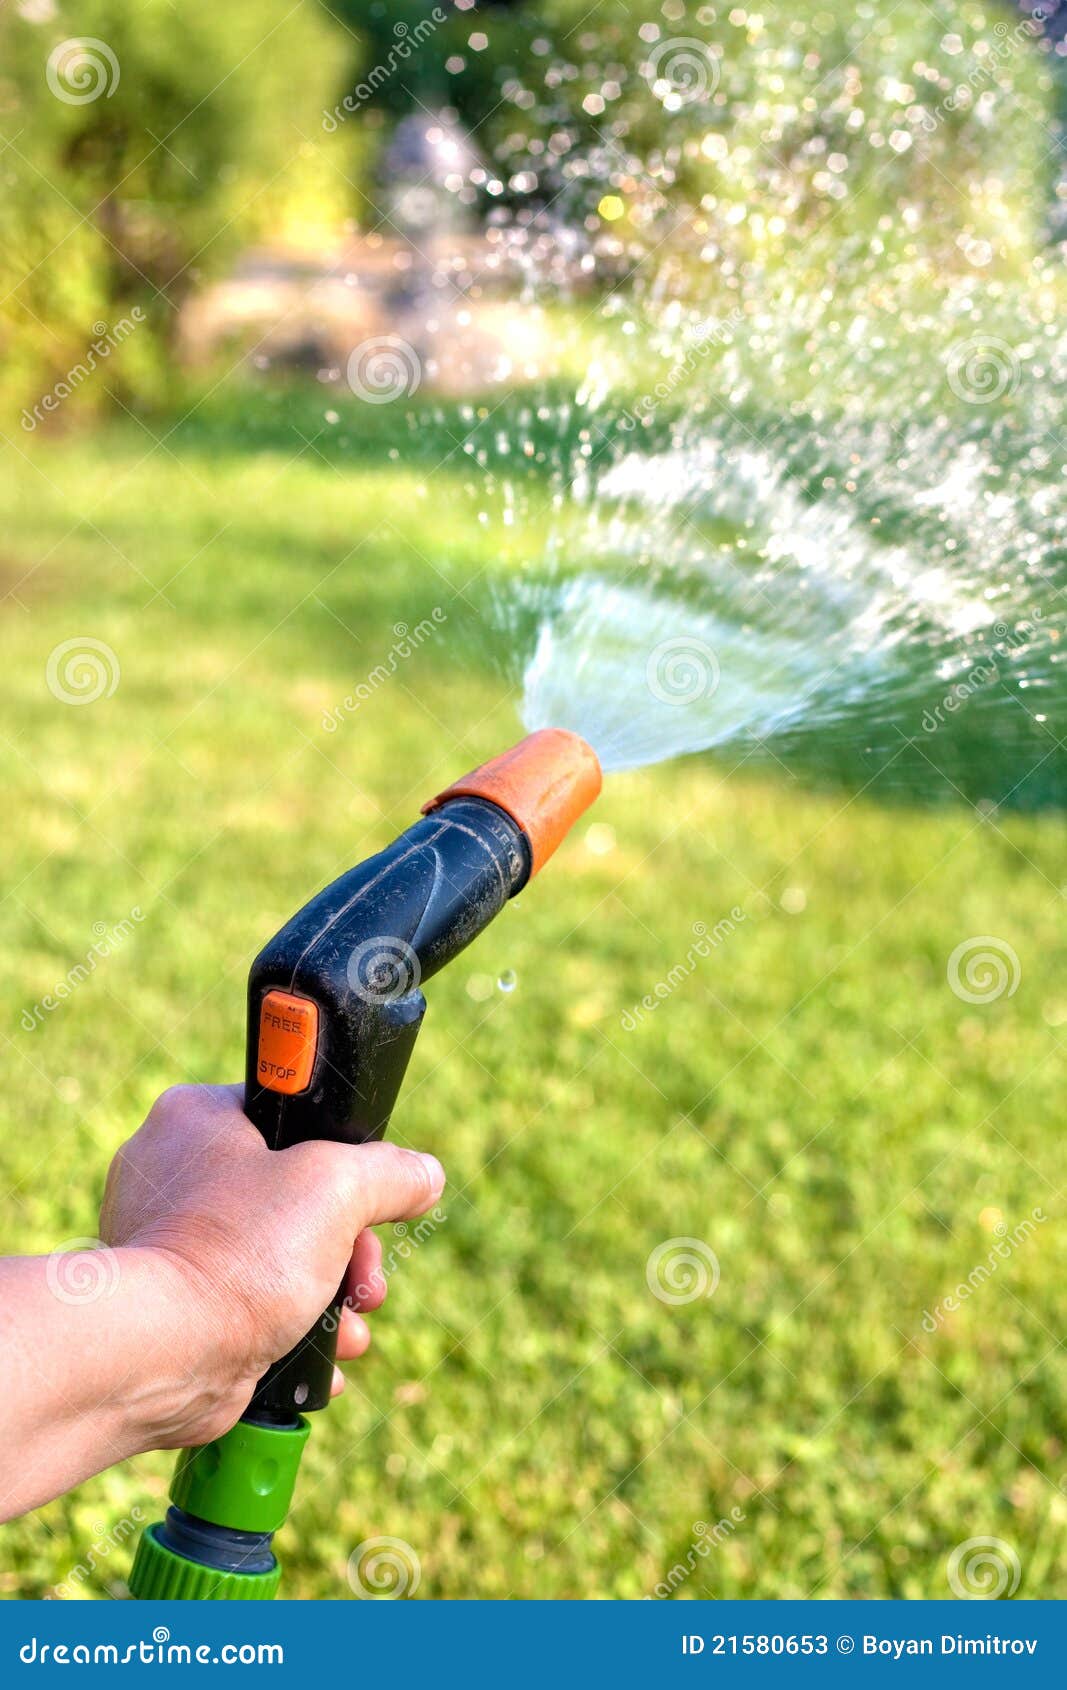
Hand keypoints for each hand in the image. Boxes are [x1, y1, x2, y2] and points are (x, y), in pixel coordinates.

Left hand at [100, 1083, 443, 1450]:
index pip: (287, 1115)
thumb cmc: (241, 1252)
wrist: (165, 1355)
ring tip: (354, 1329)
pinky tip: (326, 1360)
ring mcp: (168, 1242)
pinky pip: (249, 1304)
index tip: (370, 1195)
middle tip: (368, 1280)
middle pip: (293, 1195)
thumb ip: (391, 1173)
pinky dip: (293, 1330)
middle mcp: (172, 1172)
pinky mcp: (174, 1303)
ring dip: (332, 1295)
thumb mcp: (340, 1188)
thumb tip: (426, 1176)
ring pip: (276, 1256)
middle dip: (349, 1246)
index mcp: (197, 1118)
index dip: (340, 1154)